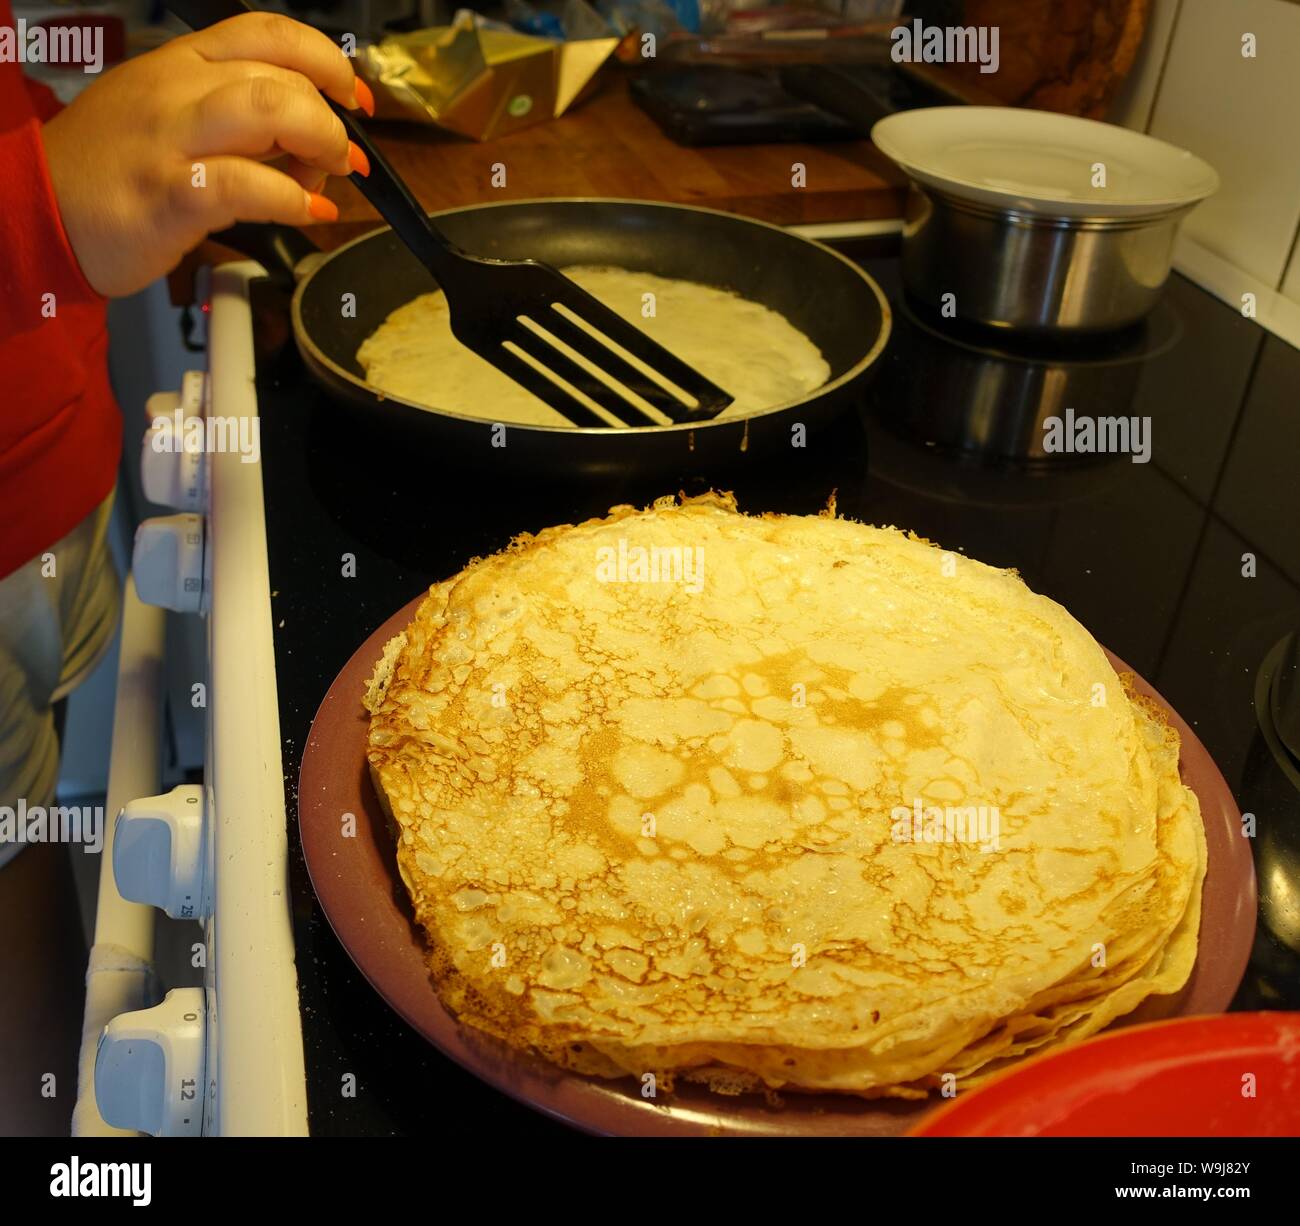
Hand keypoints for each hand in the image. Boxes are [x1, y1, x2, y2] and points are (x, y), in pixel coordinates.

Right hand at [40, 12, 371, 297]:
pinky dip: (293, 199)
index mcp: (179, 63)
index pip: (267, 34)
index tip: (354, 96)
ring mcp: (170, 140)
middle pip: (280, 76)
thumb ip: (238, 124)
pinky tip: (308, 211)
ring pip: (268, 111)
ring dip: (320, 143)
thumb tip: (310, 146)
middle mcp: (176, 90)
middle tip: (344, 156)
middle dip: (331, 117)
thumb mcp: (169, 121)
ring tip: (329, 175)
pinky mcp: (169, 195)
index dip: (325, 60)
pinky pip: (247, 186)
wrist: (38, 213)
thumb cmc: (111, 172)